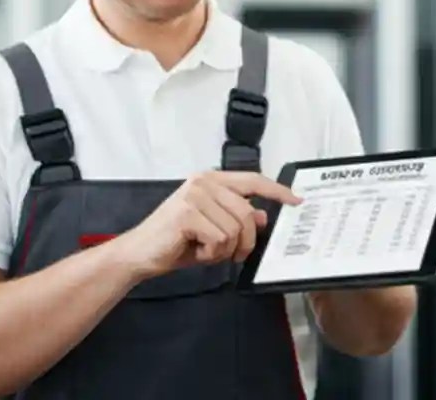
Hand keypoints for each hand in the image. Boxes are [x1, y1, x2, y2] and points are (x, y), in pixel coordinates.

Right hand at [119, 171, 301, 278]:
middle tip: (236, 255)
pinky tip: (195, 251)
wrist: (139, 254)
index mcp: (210, 180)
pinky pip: (220, 240)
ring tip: (205, 250)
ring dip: (225, 250)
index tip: (296, 200)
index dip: (277, 191)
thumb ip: (237, 220)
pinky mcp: (187, 213)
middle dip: (246, 241)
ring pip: (235, 229)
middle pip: (247, 213)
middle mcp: (203, 182)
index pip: (252, 180)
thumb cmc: (176, 242)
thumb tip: (262, 217)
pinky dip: (212, 254)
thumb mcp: (214, 230)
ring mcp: (194, 195)